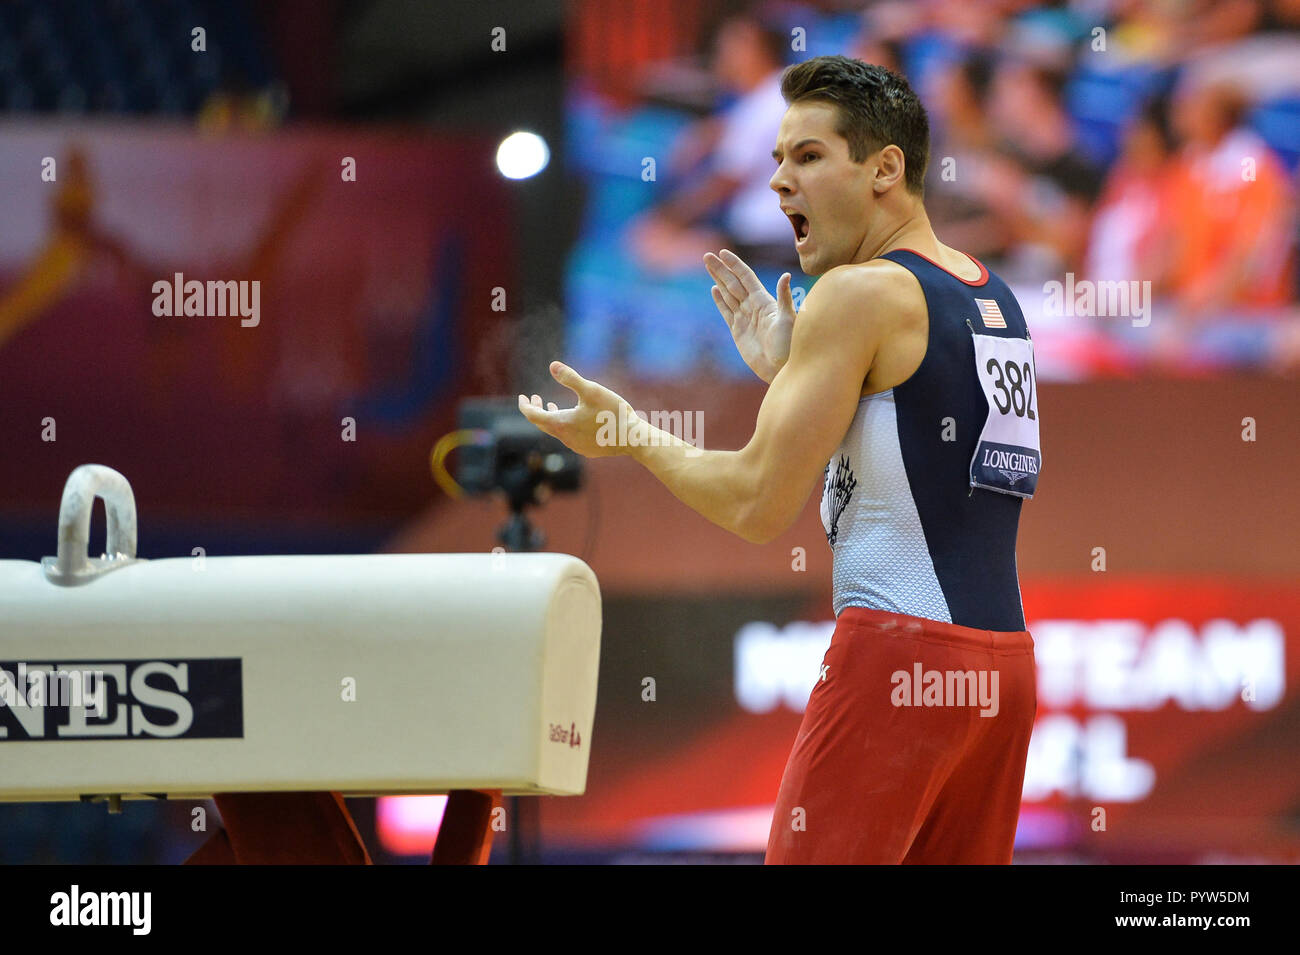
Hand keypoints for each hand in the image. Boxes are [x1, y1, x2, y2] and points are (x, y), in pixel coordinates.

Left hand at [517, 361, 639, 457]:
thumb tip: (553, 365)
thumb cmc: (612, 413)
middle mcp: (565, 438)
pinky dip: (565, 425)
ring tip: (552, 406)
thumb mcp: (591, 390)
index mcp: (561, 424)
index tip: (522, 397)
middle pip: (542, 424)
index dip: (525, 406)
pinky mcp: (587, 450)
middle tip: (533, 398)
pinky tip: (575, 419)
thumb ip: (571, 378)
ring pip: (556, 431)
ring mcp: (576, 446)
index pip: (533, 416)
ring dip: (551, 417)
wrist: (632, 438)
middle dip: (536, 410)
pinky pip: (570, 437)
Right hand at [704, 248, 795, 382]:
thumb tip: (786, 276)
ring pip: (728, 294)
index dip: (735, 265)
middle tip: (707, 255)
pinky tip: (715, 289)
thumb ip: (784, 298)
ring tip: (709, 267)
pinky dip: (720, 300)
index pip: (746, 277)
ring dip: (718, 280)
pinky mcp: (738, 331)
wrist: (782, 368)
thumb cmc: (790, 345)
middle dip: (721, 269)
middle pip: (733, 283)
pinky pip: (727, 311)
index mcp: (764, 301)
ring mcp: (745, 318)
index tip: (723, 253)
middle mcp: (753, 306)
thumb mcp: (789, 320)